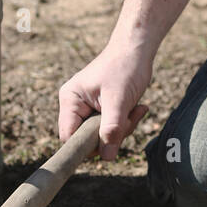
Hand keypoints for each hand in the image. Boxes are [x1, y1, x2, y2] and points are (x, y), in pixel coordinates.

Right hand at [58, 40, 152, 160]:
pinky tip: (138, 108)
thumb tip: (106, 157)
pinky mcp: (102, 109)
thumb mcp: (118, 99)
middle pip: (87, 139)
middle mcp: (75, 105)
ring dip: (122, 128)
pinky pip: (112, 127)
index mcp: (70, 100)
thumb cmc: (125, 67)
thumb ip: (111, 128)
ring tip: (136, 108)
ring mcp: (89, 108)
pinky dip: (126, 122)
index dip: (87, 146)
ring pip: (102, 135)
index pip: (69, 137)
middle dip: (111, 134)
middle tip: (128, 118)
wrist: (137, 49)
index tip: (109, 143)